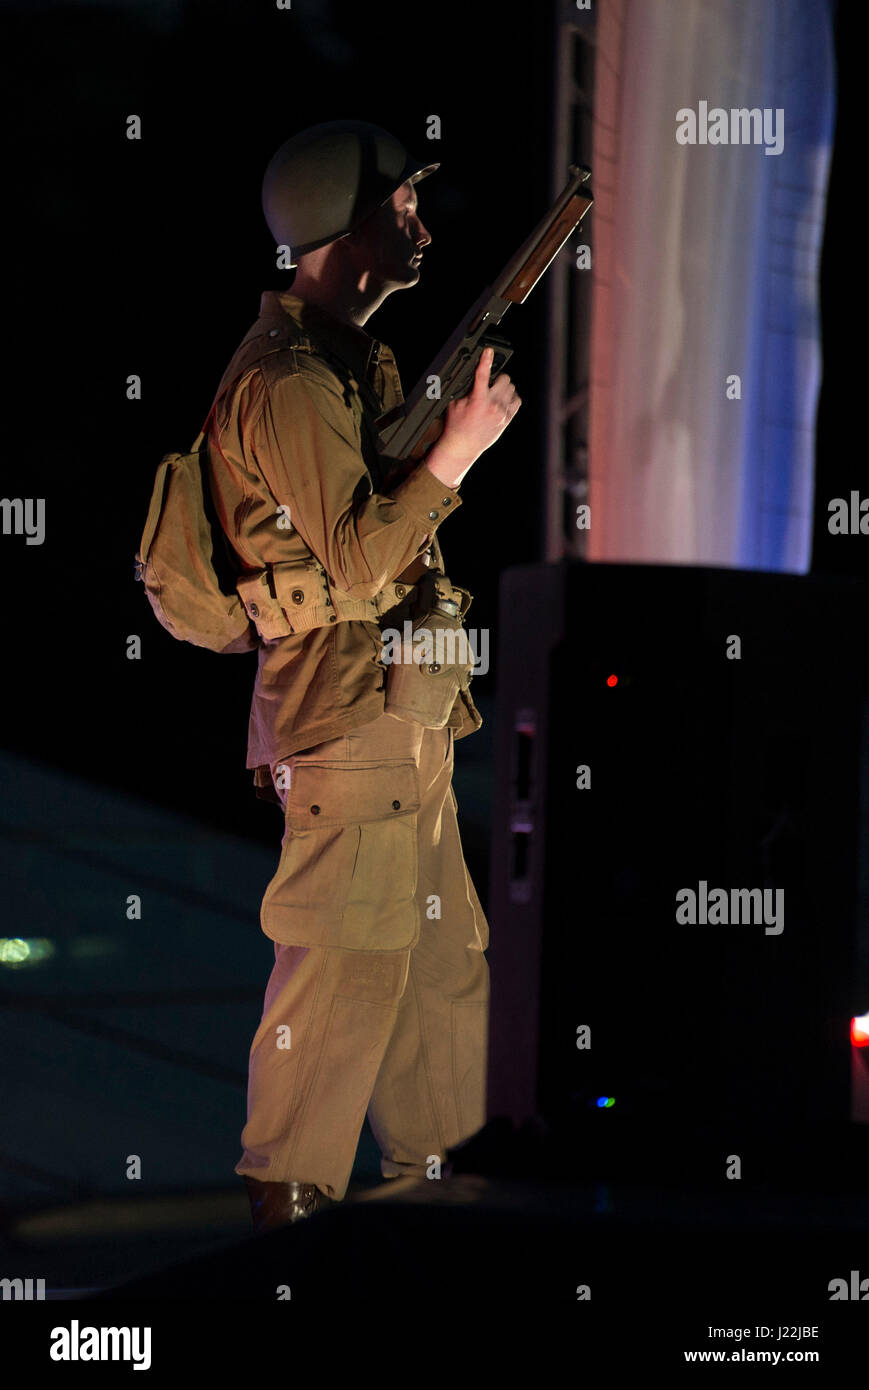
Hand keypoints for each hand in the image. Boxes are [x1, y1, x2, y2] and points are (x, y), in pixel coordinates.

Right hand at [424, 347, 521, 488]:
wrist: (463, 446)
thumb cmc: (456, 425)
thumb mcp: (454, 403)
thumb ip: (465, 388)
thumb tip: (471, 375)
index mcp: (477, 400)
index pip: (482, 374)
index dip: (485, 360)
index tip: (488, 350)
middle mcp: (493, 406)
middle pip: (504, 378)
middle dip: (497, 378)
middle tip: (489, 384)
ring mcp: (502, 413)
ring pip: (512, 388)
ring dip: (504, 387)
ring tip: (495, 394)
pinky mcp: (507, 419)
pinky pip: (517, 400)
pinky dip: (511, 397)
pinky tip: (502, 401)